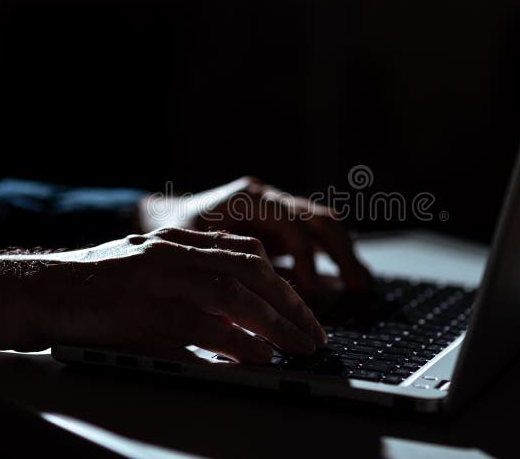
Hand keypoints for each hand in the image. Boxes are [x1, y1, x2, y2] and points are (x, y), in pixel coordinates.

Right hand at [0, 227, 326, 362]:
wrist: (40, 290)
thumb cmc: (91, 289)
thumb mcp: (148, 274)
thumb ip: (188, 288)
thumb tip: (235, 323)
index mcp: (178, 240)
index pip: (246, 251)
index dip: (280, 279)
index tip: (300, 304)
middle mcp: (176, 250)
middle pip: (252, 269)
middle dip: (290, 301)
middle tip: (313, 330)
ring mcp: (164, 275)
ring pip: (239, 293)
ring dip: (277, 322)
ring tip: (300, 345)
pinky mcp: (151, 306)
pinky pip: (210, 325)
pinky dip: (242, 342)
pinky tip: (261, 356)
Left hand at [140, 177, 372, 293]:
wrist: (159, 219)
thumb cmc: (168, 237)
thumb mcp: (185, 255)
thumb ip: (216, 278)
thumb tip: (243, 319)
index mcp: (244, 199)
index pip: (289, 223)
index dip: (303, 257)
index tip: (307, 291)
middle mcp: (266, 199)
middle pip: (316, 218)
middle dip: (339, 253)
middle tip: (356, 286)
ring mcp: (276, 210)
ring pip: (323, 223)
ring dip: (344, 253)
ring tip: (360, 284)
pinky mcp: (280, 227)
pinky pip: (317, 234)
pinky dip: (334, 255)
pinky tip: (347, 278)